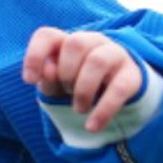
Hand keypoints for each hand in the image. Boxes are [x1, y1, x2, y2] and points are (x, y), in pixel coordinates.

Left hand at [23, 28, 146, 131]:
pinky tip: (92, 126)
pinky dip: (103, 110)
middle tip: (67, 92)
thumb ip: (48, 78)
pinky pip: (119, 88)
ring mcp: (116, 55)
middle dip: (65, 73)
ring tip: (79, 109)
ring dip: (83, 90)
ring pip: (98, 60)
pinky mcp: (132, 75)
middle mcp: (94, 42)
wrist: (118, 96)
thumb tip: (48, 71)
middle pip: (75, 43)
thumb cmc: (79, 85)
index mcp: (69, 42)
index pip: (47, 35)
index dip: (35, 55)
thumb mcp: (58, 85)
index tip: (29, 80)